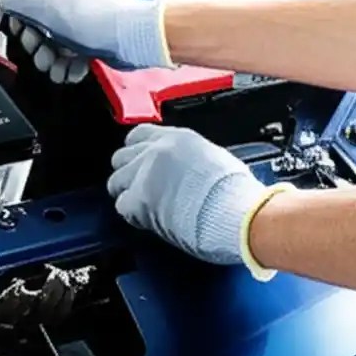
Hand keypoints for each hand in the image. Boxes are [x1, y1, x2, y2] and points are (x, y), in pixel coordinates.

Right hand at [0, 0, 172, 83]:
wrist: (137, 39)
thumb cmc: (100, 21)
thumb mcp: (50, 8)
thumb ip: (21, 1)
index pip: (28, 0)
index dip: (20, 20)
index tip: (20, 34)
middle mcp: (73, 1)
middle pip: (40, 26)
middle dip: (38, 46)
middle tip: (41, 54)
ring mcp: (85, 22)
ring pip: (56, 44)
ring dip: (52, 60)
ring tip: (56, 68)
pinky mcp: (96, 40)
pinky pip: (73, 54)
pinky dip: (69, 65)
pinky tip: (72, 71)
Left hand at [109, 125, 267, 265]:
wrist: (240, 215)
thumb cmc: (237, 193)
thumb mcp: (215, 158)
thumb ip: (189, 157)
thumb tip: (183, 166)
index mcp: (177, 138)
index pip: (138, 135)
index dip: (137, 151)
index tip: (138, 162)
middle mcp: (156, 151)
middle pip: (121, 157)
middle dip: (128, 173)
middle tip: (140, 189)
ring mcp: (144, 175)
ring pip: (116, 182)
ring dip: (127, 194)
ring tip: (145, 207)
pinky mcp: (140, 200)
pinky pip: (122, 206)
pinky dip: (133, 215)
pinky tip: (149, 219)